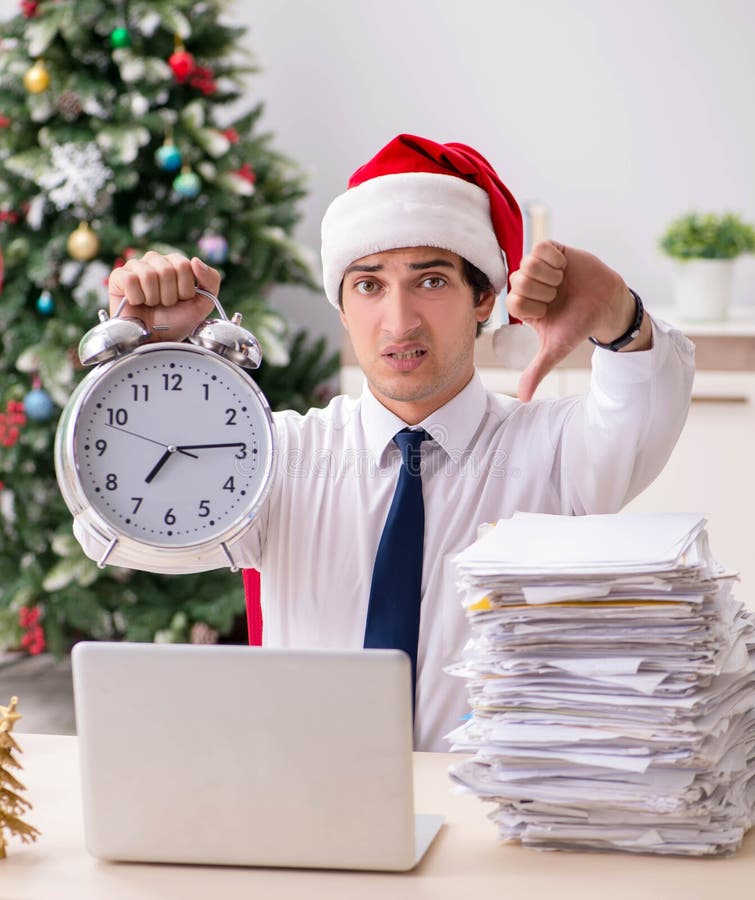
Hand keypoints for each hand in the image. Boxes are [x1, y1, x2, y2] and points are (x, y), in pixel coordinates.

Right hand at [108, 251, 220, 342]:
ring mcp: (135, 266)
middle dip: (170, 295)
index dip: (185, 289)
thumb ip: (211, 280)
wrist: (155, 339)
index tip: (181, 300)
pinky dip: (137, 297)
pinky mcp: (118, 276)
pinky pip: (130, 280)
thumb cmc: (177, 321)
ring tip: (152, 305)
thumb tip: (195, 260)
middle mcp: (155, 260)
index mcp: (175, 262)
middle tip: (165, 305)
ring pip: (149, 275)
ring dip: (153, 298)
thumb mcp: (203, 303)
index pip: (185, 265)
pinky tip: (137, 302)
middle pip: (167, 269)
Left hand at [506, 241, 652, 401]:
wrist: (607, 305)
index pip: (512, 301)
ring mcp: (539, 267)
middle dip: (543, 291)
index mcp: (523, 305)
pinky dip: (554, 258)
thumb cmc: (579, 326)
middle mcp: (528, 285)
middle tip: (558, 296)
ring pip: (528, 263)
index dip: (534, 306)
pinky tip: (565, 267)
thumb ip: (537, 370)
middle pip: (519, 281)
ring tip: (562, 282)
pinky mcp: (552, 251)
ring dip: (550, 276)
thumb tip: (523, 399)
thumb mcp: (556, 350)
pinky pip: (541, 246)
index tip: (549, 310)